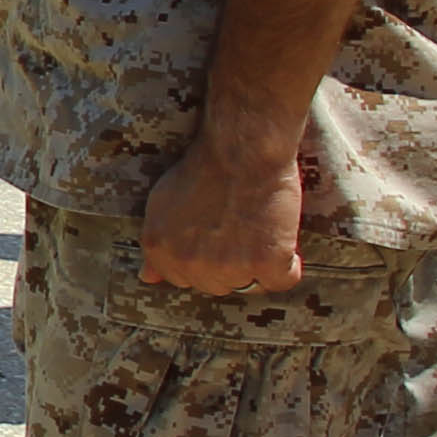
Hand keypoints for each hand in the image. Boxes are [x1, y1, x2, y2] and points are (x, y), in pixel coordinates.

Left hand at [138, 133, 307, 295]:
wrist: (240, 151)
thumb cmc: (202, 170)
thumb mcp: (161, 205)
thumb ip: (156, 247)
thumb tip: (146, 278)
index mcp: (160, 250)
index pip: (182, 280)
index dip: (202, 261)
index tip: (216, 242)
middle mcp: (190, 265)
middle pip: (216, 285)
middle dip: (228, 264)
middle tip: (241, 232)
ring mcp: (229, 267)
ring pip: (249, 285)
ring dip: (258, 265)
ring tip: (260, 232)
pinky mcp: (266, 261)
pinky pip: (284, 280)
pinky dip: (289, 264)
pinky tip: (283, 243)